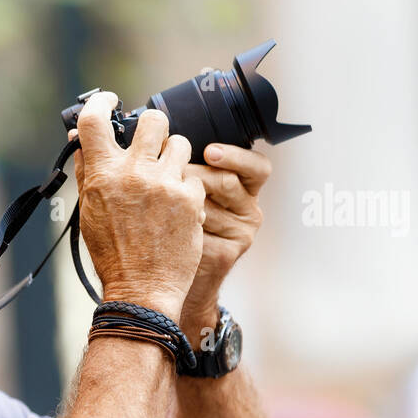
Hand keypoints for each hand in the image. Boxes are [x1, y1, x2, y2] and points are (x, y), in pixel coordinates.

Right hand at [70, 97, 204, 319]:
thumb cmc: (112, 253)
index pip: (95, 120)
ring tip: (167, 178)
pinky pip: (193, 175)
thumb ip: (87, 171)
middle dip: (153, 127)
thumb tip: (79, 140)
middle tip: (151, 141)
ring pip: (180, 143)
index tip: (110, 101)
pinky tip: (177, 206)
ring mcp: (165, 183)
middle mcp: (134, 172)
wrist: (142, 287)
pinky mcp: (191, 197)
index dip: (102, 102)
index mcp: (102, 174)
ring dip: (173, 156)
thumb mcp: (89, 211)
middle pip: (152, 120)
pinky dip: (186, 187)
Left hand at [179, 143, 271, 338]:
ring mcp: (242, 233)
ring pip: (211, 204)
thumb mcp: (188, 193)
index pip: (257, 166)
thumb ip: (191, 169)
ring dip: (180, 203)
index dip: (236, 156)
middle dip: (194, 177)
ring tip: (160, 208)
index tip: (210, 151)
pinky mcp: (228, 253)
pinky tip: (163, 230)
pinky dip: (177, 227)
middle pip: (229, 181)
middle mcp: (249, 210)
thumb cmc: (173, 228)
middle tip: (171, 179)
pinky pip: (201, 230)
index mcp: (244, 189)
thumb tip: (167, 141)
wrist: (167, 277)